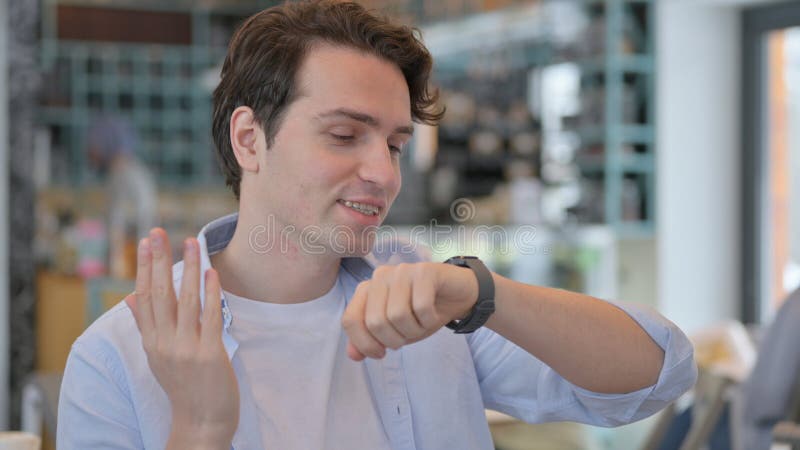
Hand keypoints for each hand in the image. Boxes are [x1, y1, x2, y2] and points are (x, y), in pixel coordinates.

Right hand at [126, 228, 238, 446]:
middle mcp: (165, 343)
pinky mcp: (209, 354)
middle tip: (158, 232)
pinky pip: (210, 317)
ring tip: (192, 241)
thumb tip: (130, 297)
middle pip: (160, 294)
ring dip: (189, 268)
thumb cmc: (184, 387)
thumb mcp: (157, 356)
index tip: (145, 242)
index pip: (144, 297)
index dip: (144, 267)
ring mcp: (186, 348)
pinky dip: (211, 293)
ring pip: (185, 300)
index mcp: (152, 342)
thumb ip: (146, 325)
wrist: (201, 423)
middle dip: (159, 260)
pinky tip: (212, 273)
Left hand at [341, 262, 478, 360]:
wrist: (458, 296)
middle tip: (408, 335)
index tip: (382, 353)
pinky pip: (421, 307)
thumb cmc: (422, 313)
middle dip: (394, 340)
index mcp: (366, 289)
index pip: (350, 320)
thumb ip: (370, 342)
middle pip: (375, 321)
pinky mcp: (425, 271)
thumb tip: (353, 355)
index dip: (365, 344)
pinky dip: (429, 320)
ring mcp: (402, 271)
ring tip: (422, 324)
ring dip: (414, 330)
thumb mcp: (394, 332)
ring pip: (398, 315)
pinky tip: (434, 314)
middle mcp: (380, 276)